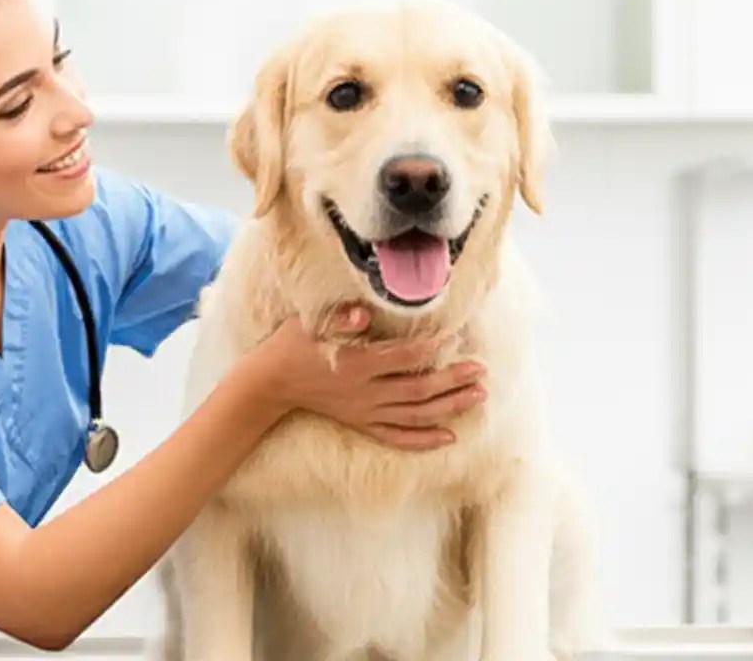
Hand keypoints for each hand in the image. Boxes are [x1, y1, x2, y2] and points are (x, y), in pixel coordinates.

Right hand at [243, 305, 485, 449]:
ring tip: (478, 396)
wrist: (271, 383)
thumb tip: (361, 313)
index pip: (402, 357)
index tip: (455, 336)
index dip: (431, 348)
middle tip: (481, 370)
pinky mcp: (362, 423)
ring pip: (415, 414)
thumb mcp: (310, 324)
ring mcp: (365, 412)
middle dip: (452, 380)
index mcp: (356, 364)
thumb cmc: (293, 346)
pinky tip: (450, 436)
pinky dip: (424, 439)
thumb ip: (338, 320)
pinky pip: (398, 437)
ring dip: (449, 407)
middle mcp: (364, 392)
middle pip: (418, 389)